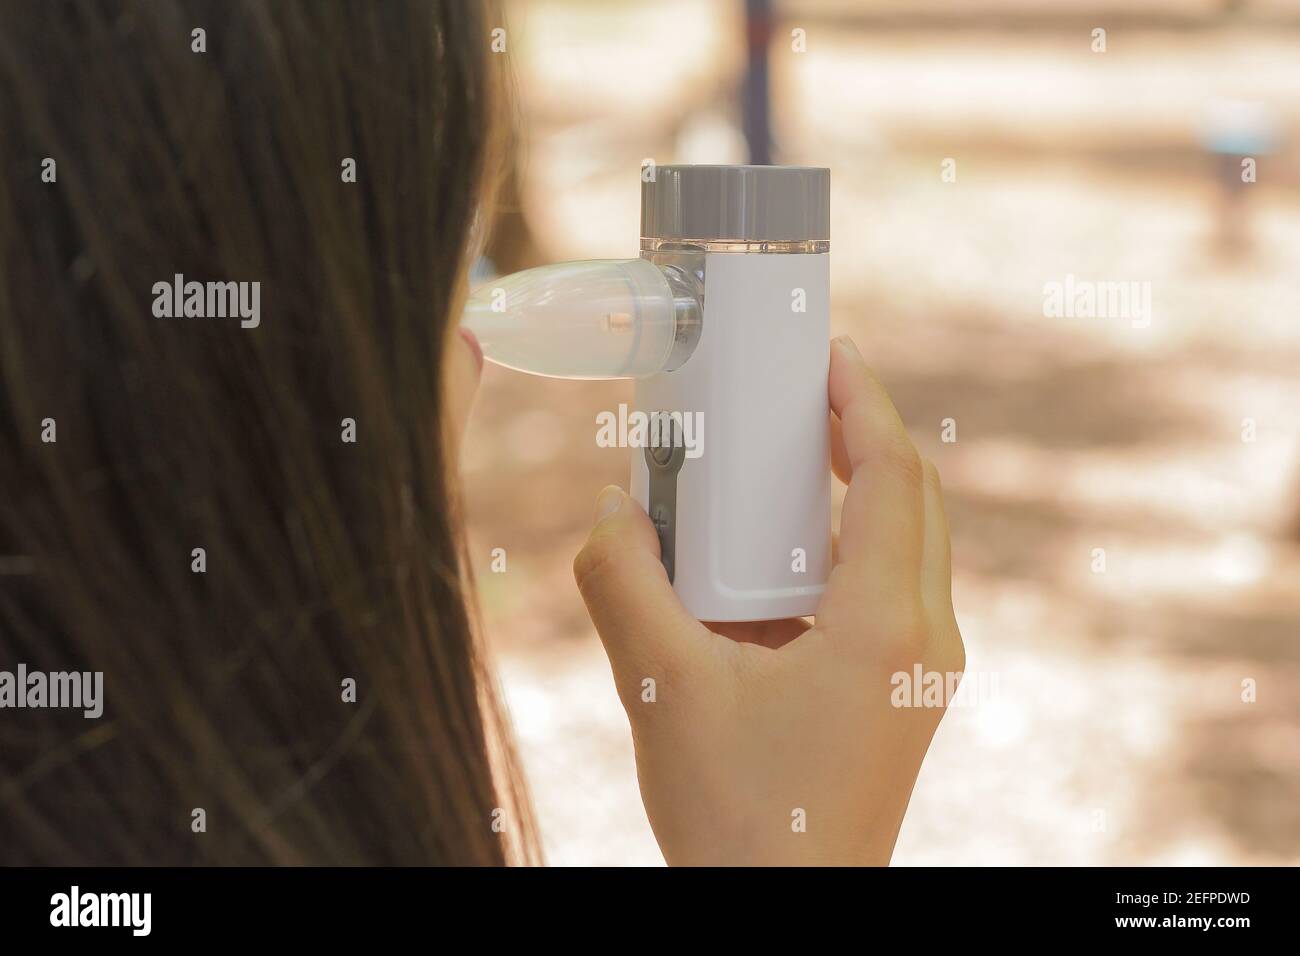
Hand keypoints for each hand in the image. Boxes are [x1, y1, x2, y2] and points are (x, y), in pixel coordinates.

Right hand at [573, 336, 963, 865]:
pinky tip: (769, 560)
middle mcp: (925, 641)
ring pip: (903, 545)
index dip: (861, 401)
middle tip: (792, 395)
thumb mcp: (659, 689)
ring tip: (775, 464)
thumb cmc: (737, 818)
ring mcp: (920, 671)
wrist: (785, 916)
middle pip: (910, 500)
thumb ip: (622, 583)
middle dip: (856, 436)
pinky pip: (885, 591)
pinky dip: (838, 550)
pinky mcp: (900, 694)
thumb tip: (612, 511)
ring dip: (848, 493)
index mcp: (886, 628)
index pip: (892, 477)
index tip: (825, 349)